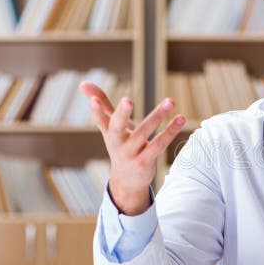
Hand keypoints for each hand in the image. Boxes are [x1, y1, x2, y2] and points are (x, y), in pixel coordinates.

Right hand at [80, 81, 185, 214]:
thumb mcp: (110, 127)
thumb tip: (83, 83)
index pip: (100, 120)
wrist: (127, 181)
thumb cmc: (120, 146)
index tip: (93, 101)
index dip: (96, 111)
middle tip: (127, 100)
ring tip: (170, 101)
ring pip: (144, 133)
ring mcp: (130, 154)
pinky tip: (181, 118)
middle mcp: (117, 143)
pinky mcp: (145, 161)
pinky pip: (159, 144)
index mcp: (108, 133)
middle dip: (121, 114)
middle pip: (117, 127)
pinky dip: (170, 131)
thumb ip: (103, 105)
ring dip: (157, 116)